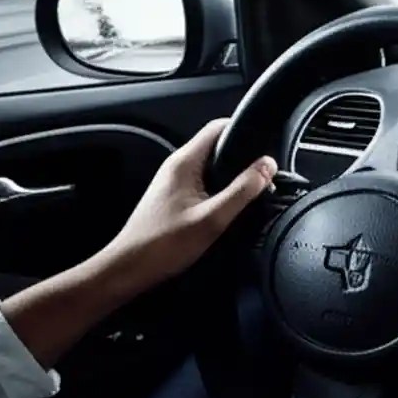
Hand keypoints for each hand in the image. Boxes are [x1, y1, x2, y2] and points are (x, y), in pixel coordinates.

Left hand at [100, 118, 276, 293]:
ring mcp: (175, 182)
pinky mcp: (175, 197)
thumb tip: (267, 165)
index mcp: (184, 162)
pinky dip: (221, 189)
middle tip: (264, 176)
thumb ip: (242, 190)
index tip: (266, 149)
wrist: (130, 269)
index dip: (245, 131)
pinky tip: (230, 208)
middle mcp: (177, 166)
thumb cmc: (164, 245)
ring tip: (253, 193)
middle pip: (218, 146)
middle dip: (243, 157)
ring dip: (234, 176)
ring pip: (213, 166)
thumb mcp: (212, 218)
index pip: (218, 128)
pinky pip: (205, 182)